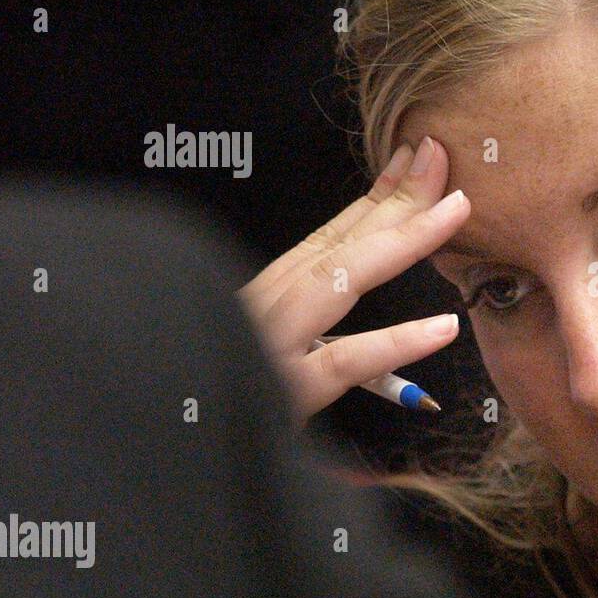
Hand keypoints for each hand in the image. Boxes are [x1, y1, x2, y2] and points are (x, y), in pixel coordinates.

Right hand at [235, 136, 470, 425]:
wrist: (140, 442)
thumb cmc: (209, 406)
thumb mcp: (253, 361)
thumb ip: (302, 342)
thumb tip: (344, 327)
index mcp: (263, 299)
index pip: (328, 238)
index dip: (375, 198)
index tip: (413, 162)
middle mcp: (264, 308)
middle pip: (342, 243)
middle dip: (397, 197)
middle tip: (441, 156)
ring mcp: (269, 344)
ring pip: (342, 278)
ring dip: (403, 239)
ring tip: (457, 209)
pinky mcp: (278, 392)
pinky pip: (345, 360)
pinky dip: (397, 342)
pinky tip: (444, 326)